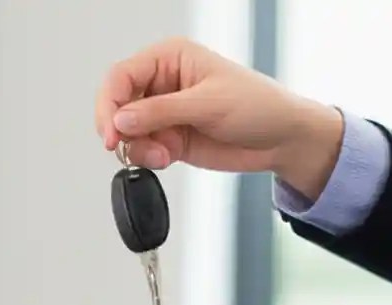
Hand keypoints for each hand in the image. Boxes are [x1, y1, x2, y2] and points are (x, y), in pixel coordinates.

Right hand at [95, 38, 343, 199]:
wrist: (281, 139)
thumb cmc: (258, 106)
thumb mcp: (209, 104)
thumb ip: (162, 112)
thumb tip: (122, 119)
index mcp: (170, 58)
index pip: (122, 76)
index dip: (110, 103)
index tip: (112, 131)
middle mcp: (162, 83)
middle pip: (117, 104)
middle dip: (119, 128)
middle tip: (123, 147)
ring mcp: (164, 113)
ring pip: (127, 131)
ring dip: (137, 147)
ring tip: (162, 155)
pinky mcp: (169, 138)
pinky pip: (142, 149)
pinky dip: (148, 158)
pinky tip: (167, 158)